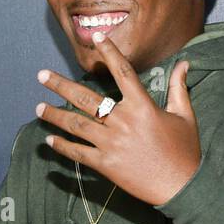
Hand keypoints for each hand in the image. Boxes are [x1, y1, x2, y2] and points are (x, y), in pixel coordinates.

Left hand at [35, 32, 200, 206]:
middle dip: (60, 85)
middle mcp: (122, 121)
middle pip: (85, 97)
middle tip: (41, 76)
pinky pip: (78, 153)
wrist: (182, 186)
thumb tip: (184, 63)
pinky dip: (63, 146)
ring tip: (38, 108)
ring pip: (76, 124)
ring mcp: (112, 144)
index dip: (109, 52)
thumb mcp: (185, 116)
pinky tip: (50, 140)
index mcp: (142, 106)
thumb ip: (179, 88)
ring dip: (54, 115)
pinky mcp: (106, 165)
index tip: (95, 37)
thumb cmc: (185, 151)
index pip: (122, 72)